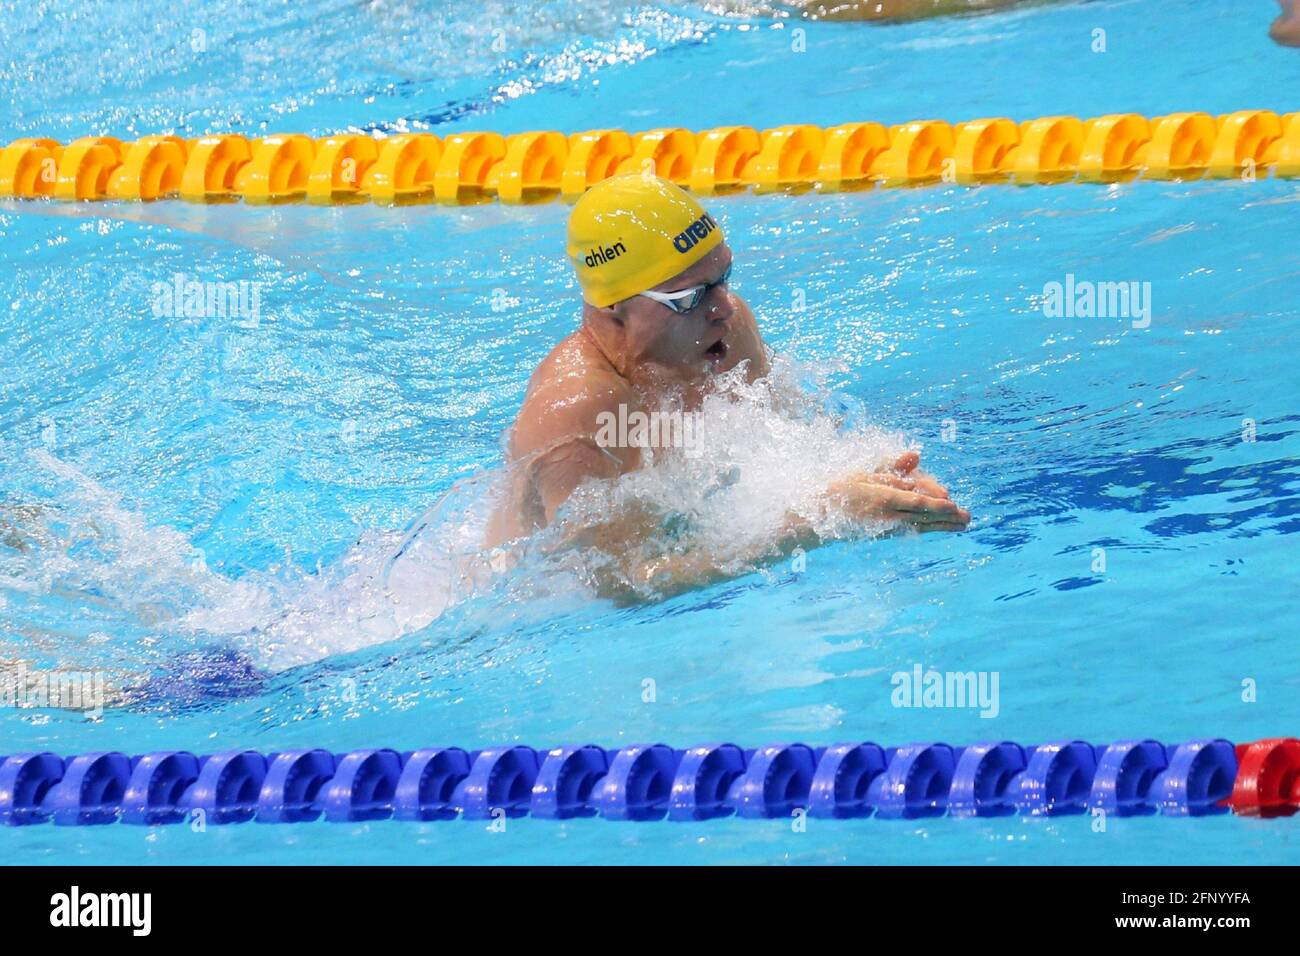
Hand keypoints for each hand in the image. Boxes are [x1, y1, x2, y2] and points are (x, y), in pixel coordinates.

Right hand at [827, 453, 969, 531]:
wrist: (820, 514)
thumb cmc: (842, 488)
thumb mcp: (865, 472)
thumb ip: (893, 468)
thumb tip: (916, 455)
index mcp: (882, 498)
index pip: (914, 502)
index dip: (935, 504)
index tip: (952, 503)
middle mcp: (887, 516)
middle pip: (922, 517)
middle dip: (946, 518)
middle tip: (968, 518)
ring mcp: (887, 527)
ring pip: (920, 526)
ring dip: (943, 526)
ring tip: (962, 525)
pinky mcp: (885, 533)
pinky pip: (912, 531)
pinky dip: (929, 528)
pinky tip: (940, 527)